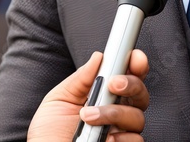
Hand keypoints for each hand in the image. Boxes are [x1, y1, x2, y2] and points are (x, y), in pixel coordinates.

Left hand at [28, 49, 149, 141]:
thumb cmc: (49, 132)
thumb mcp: (59, 99)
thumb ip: (80, 79)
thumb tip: (98, 57)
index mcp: (104, 95)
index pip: (128, 75)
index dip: (136, 64)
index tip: (134, 57)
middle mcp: (116, 112)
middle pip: (140, 93)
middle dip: (131, 84)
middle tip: (113, 84)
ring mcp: (120, 131)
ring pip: (137, 116)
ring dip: (113, 113)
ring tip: (88, 116)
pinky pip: (135, 139)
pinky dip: (119, 137)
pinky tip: (102, 137)